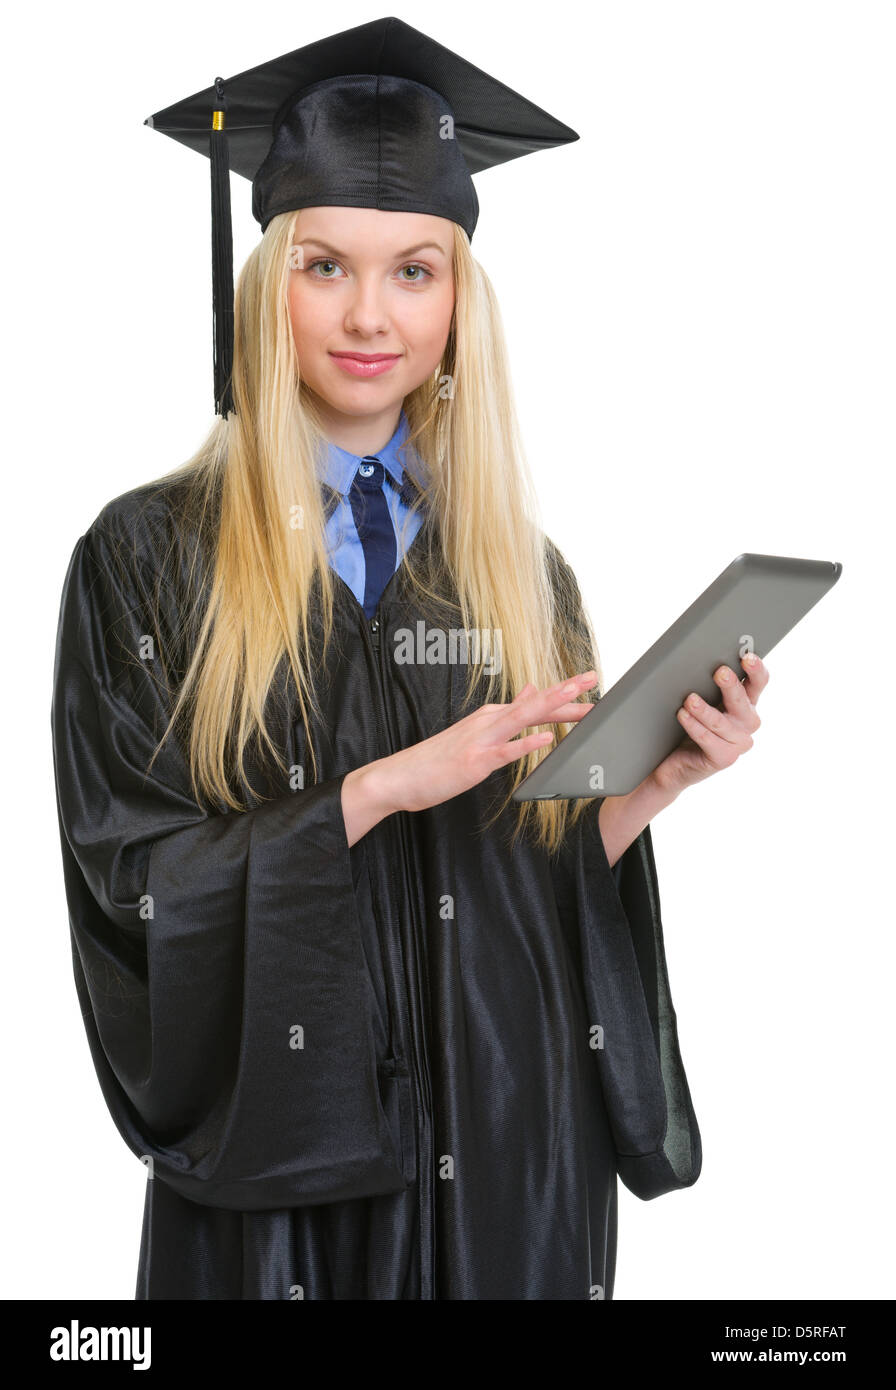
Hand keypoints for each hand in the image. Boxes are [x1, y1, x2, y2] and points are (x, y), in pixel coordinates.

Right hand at [376, 670, 598, 814]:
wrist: (400, 776)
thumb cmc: (438, 759)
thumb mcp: (476, 731)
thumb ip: (506, 714)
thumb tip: (531, 691)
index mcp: (491, 716)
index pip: (535, 702)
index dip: (564, 693)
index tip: (589, 683)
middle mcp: (489, 721)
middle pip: (535, 704)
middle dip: (567, 692)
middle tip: (594, 679)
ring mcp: (482, 739)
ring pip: (522, 718)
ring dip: (551, 705)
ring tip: (576, 697)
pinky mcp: (475, 761)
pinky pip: (504, 752)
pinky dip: (525, 743)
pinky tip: (544, 738)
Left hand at [650, 653, 768, 797]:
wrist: (671, 761)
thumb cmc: (685, 725)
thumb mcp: (700, 700)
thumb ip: (706, 683)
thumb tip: (699, 659)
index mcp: (745, 702)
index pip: (758, 683)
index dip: (756, 670)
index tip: (748, 657)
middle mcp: (747, 723)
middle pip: (742, 702)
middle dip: (731, 686)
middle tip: (720, 672)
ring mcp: (738, 743)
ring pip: (721, 722)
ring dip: (704, 709)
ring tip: (689, 699)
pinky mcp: (724, 758)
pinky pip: (708, 740)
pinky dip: (694, 726)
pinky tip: (682, 715)